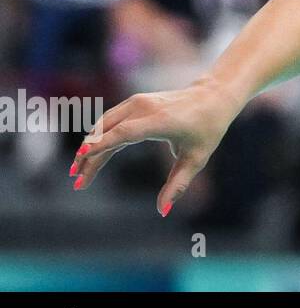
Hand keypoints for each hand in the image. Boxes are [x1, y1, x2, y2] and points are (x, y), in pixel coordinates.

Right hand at [69, 77, 245, 216]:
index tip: (83, 158)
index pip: (124, 132)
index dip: (102, 144)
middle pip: (107, 131)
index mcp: (160, 121)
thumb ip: (178, 185)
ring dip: (90, 146)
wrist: (214, 96)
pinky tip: (92, 155)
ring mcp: (139, 102)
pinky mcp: (136, 102)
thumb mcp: (196, 159)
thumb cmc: (207, 128)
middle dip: (89, 156)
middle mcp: (145, 107)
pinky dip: (99, 136)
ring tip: (80, 171)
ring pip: (104, 124)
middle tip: (78, 182)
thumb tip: (162, 211)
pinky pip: (111, 120)